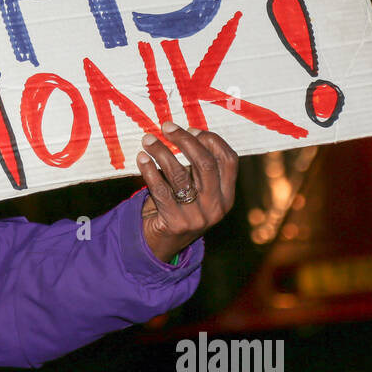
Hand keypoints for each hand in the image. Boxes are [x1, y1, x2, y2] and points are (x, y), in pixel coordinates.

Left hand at [136, 122, 238, 262]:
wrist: (161, 244)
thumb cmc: (179, 208)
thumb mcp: (197, 191)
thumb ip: (197, 169)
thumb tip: (186, 132)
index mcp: (227, 196)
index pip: (229, 160)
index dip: (211, 140)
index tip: (191, 128)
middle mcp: (216, 207)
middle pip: (205, 163)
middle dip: (185, 140)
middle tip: (166, 127)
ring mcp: (196, 216)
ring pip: (179, 174)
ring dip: (161, 152)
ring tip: (148, 140)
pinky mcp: (175, 222)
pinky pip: (160, 190)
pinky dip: (149, 170)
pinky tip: (142, 159)